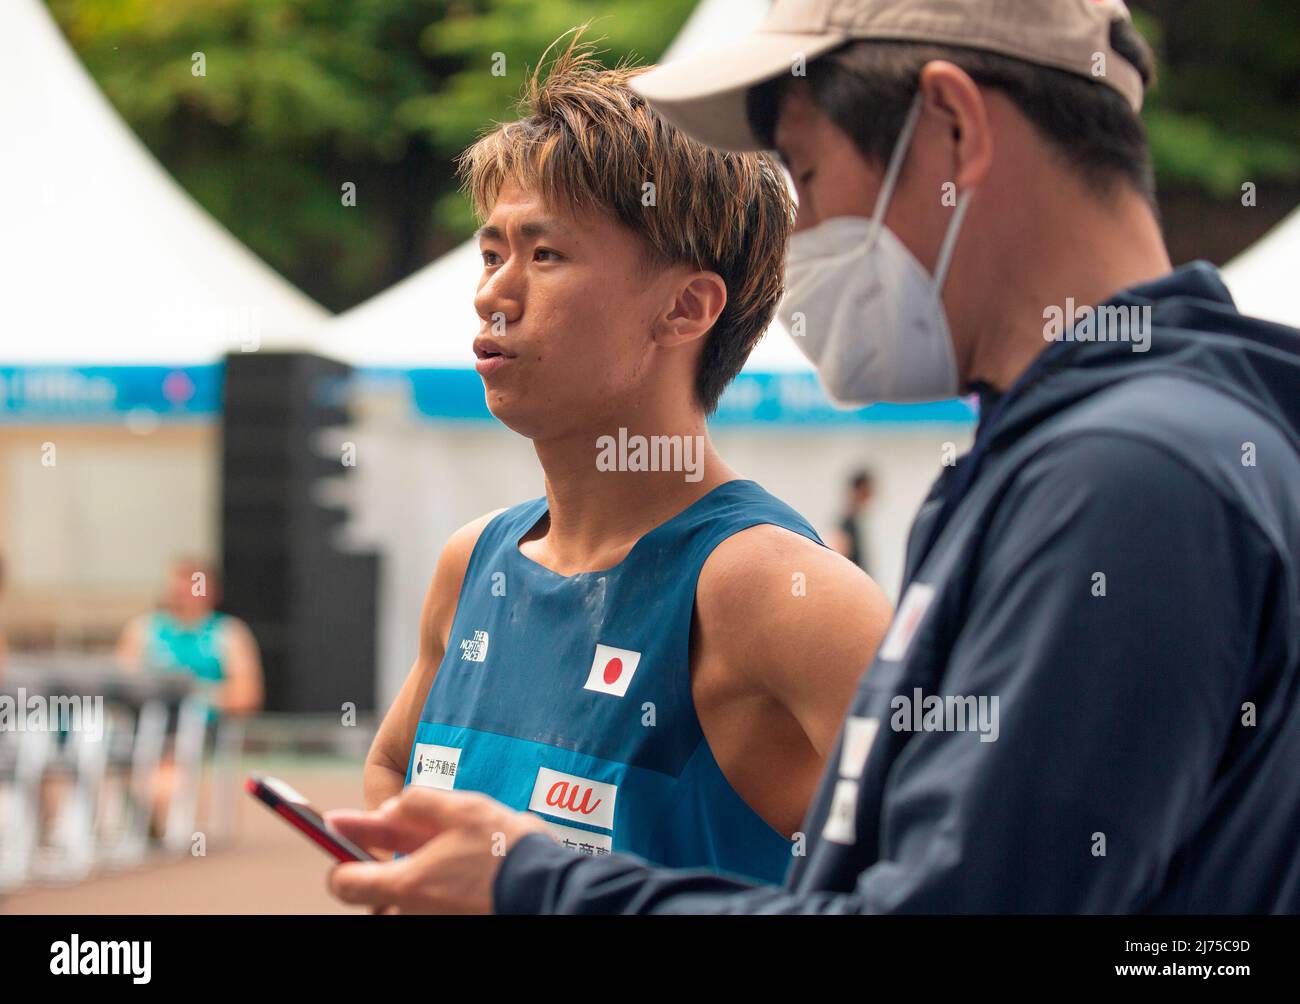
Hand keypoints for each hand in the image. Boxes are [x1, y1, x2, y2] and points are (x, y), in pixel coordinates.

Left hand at [326, 788, 550, 913]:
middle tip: (411, 844)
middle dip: (385, 870)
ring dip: (414, 879)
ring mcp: (433, 922)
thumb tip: (389, 807)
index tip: (344, 842)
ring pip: (406, 902)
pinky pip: (430, 907)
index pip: (344, 883)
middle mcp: (413, 912)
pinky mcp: (453, 923)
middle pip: (375, 897)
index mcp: (407, 884)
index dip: (341, 860)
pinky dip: (435, 889)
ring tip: (447, 856)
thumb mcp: (461, 809)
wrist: (548, 888)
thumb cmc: (506, 849)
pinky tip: (460, 870)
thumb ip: (417, 803)